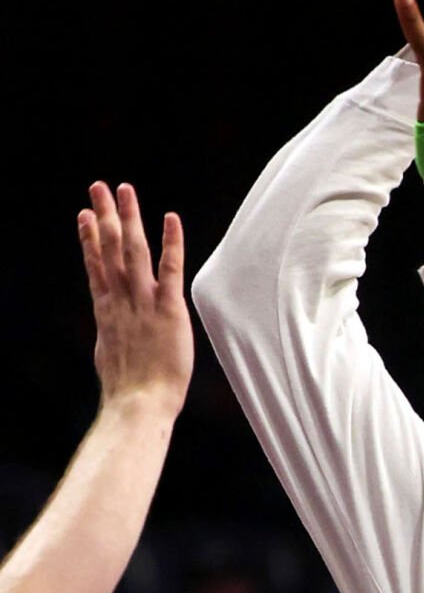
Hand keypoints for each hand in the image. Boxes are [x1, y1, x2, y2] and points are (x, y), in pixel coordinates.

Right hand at [78, 182, 192, 417]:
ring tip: (124, 190)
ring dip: (129, 217)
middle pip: (110, 249)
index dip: (90, 239)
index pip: (96, 267)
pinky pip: (170, 270)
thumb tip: (110, 334)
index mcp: (107, 311)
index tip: (84, 215)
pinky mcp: (169, 309)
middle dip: (104, 216)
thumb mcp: (110, 357)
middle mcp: (122, 301)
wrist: (139, 405)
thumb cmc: (128, 392)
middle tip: (98, 187)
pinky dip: (171, 243)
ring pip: (134, 251)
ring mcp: (144, 303)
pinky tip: (170, 217)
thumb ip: (112, 336)